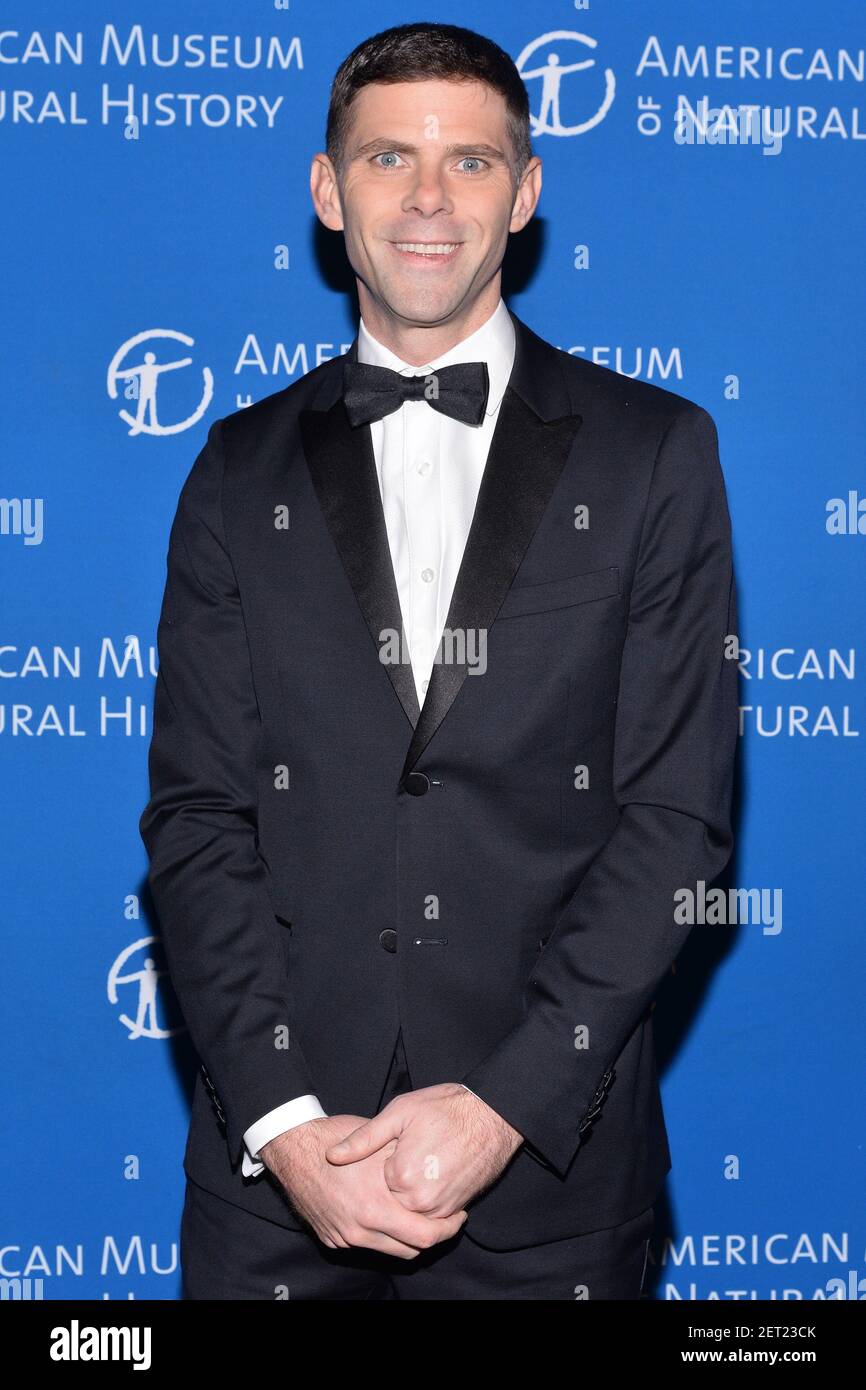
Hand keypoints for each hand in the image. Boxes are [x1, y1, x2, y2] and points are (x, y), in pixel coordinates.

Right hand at [260, 1114, 467, 1257]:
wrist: (292, 1149)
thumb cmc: (335, 1140)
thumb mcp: (379, 1145)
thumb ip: (409, 1166)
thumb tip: (438, 1175)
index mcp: (375, 1209)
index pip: (425, 1236)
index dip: (448, 1228)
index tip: (457, 1215)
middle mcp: (360, 1230)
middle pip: (410, 1250)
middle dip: (432, 1237)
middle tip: (444, 1219)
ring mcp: (344, 1238)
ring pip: (389, 1251)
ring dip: (406, 1237)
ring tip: (417, 1215)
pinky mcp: (332, 1239)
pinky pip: (365, 1244)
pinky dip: (381, 1234)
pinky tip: (386, 1212)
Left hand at [325, 1084, 523, 1218]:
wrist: (492, 1117)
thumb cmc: (445, 1108)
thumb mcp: (399, 1113)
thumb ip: (364, 1139)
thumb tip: (332, 1157)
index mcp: (401, 1177)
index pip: (372, 1185)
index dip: (377, 1165)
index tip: (389, 1147)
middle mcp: (420, 1201)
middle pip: (389, 1206)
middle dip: (390, 1186)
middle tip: (406, 1156)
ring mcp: (441, 1209)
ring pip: (409, 1216)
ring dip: (406, 1199)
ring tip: (417, 1165)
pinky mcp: (457, 1209)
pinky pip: (430, 1218)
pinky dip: (424, 1204)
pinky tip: (428, 1175)